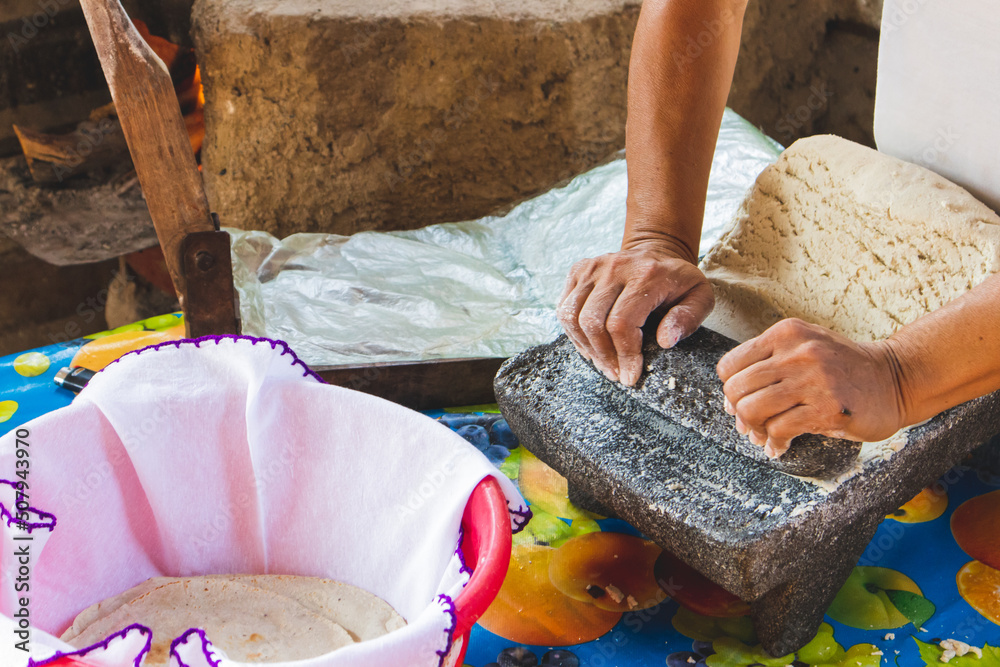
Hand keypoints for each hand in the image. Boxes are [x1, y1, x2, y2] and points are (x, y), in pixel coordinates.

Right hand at [557, 244, 713, 385]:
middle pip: (592, 322)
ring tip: (603, 363)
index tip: (630, 377)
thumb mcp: (700, 297)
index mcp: (646, 275)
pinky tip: (591, 346)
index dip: (623, 355)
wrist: (656, 250)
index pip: (621, 323)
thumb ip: (688, 319)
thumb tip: (664, 341)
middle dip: (603, 356)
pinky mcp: (578, 271)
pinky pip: (564, 309)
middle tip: (616, 374)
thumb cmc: (678, 281)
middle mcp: (614, 267)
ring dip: (586, 348)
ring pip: (571, 316)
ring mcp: (592, 268)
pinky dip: (573, 333)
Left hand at [716, 318, 905, 457]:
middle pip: (737, 390)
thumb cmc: (844, 367)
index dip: (731, 389)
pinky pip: (779, 429)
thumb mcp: (805, 346)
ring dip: (753, 430)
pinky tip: (780, 446)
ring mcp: (813, 380)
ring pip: (752, 410)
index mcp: (786, 334)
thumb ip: (769, 363)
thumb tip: (730, 402)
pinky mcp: (827, 408)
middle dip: (738, 413)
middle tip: (749, 425)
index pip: (730, 365)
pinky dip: (774, 443)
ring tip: (763, 437)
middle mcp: (797, 352)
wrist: (896, 378)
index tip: (740, 403)